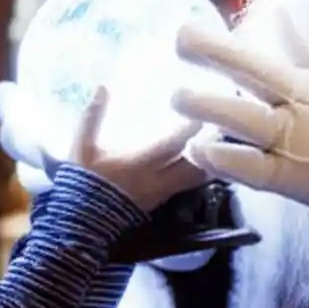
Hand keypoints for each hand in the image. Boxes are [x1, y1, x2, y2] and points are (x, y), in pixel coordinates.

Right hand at [0, 82, 206, 211]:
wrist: (82, 220)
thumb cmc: (83, 180)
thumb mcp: (82, 147)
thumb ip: (92, 116)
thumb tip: (103, 86)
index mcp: (139, 163)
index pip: (173, 144)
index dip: (191, 127)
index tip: (203, 107)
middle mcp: (157, 179)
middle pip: (196, 162)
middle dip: (212, 143)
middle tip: (226, 123)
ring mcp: (163, 192)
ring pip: (198, 176)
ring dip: (213, 158)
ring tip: (226, 139)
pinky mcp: (164, 200)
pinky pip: (191, 185)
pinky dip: (204, 171)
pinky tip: (213, 157)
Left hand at [172, 9, 308, 227]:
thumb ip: (298, 47)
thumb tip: (277, 11)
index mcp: (302, 85)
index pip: (253, 61)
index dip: (217, 46)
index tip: (183, 31)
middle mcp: (294, 111)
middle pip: (248, 81)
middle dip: (213, 60)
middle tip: (176, 46)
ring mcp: (292, 145)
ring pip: (245, 122)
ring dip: (209, 108)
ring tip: (177, 98)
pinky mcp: (293, 180)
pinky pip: (253, 168)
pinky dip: (225, 159)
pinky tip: (198, 149)